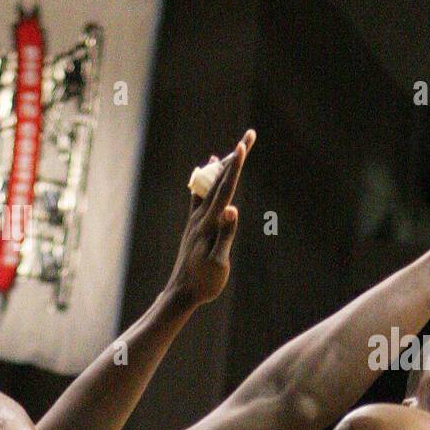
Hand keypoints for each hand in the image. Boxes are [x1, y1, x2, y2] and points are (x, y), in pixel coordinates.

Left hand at [167, 129, 253, 306]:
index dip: (236, 166)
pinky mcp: (193, 225)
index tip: (243, 144)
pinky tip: (203, 171)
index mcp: (209, 223)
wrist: (180, 293)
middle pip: (219, 180)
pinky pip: (199, 195)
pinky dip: (204, 180)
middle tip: (249, 136)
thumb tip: (233, 209)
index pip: (225, 188)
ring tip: (231, 150)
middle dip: (235, 158)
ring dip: (222, 166)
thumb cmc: (203, 282)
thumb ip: (225, 235)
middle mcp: (201, 216)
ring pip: (210, 185)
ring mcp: (196, 219)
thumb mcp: (218, 262)